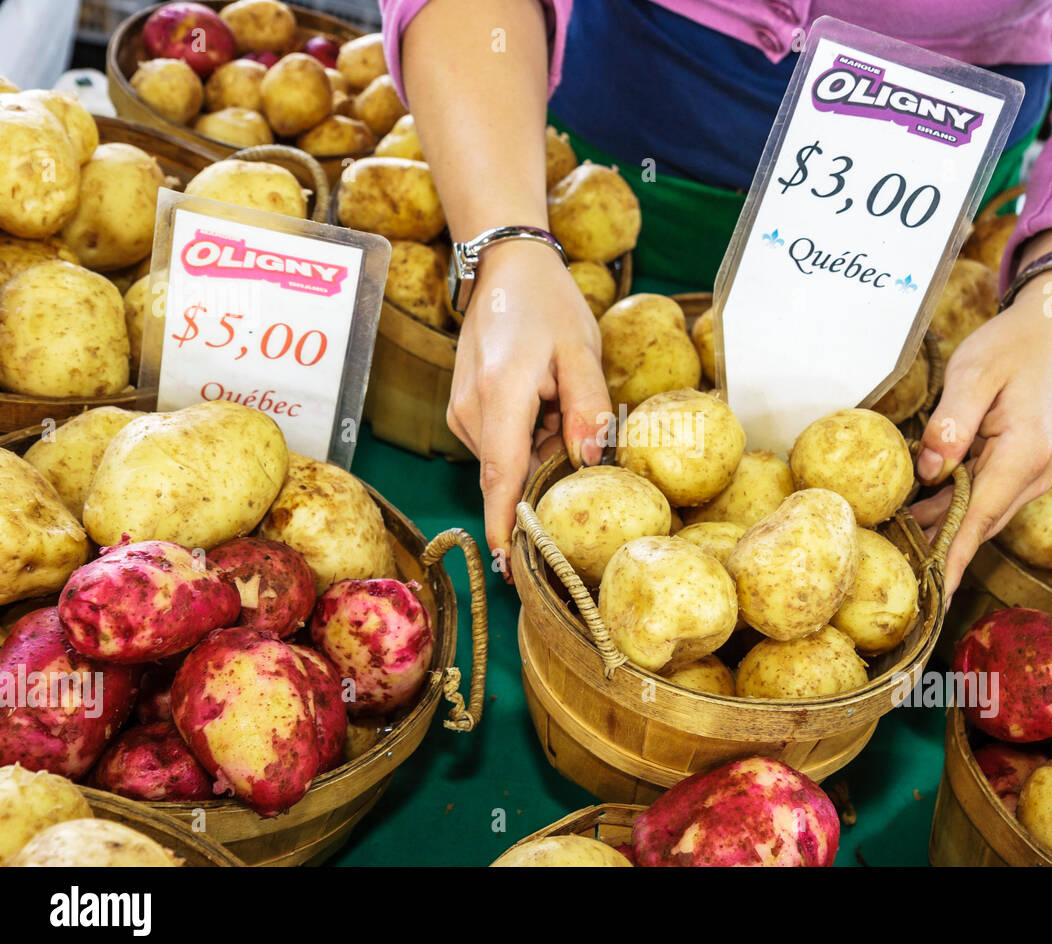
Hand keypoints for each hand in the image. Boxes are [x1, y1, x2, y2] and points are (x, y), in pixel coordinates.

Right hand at [447, 241, 609, 576]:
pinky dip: (527, 434)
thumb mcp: (580, 350)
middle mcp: (470, 409)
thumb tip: (589, 460)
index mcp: (501, 395)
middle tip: (573, 430)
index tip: (509, 567)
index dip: (505, 524)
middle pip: (510, 470)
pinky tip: (542, 398)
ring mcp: (462, 410)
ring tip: (558, 397)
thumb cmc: (546, 304)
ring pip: (507, 457)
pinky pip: (500, 442)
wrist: (504, 267)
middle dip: (544, 473)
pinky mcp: (464, 409)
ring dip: (539, 447)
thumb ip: (588, 407)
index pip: (501, 475)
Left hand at [910, 268, 1051, 600]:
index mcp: (1023, 455)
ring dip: (942, 528)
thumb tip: (928, 470)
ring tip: (896, 546)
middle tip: (894, 568)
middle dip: (939, 550)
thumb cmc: (1012, 345)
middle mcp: (1033, 474)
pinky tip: (919, 514)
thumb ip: (949, 425)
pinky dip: (953, 508)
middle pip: (977, 524)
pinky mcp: (1020, 466)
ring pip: (978, 513)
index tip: (935, 594)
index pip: (979, 520)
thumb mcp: (973, 375)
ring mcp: (1030, 473)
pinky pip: (982, 497)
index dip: (953, 558)